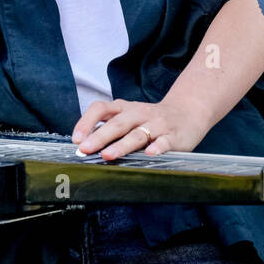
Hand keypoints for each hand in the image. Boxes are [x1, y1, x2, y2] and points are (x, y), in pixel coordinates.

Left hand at [70, 94, 212, 160]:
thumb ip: (110, 127)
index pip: (101, 108)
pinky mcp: (173, 136)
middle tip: (85, 149)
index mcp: (125, 108)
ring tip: (108, 155)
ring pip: (137, 134)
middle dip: (99, 137)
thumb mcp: (129, 116)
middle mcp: (139, 113)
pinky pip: (164, 142)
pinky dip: (157, 147)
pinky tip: (149, 154)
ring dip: (121, 145)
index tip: (76, 138)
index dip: (87, 122)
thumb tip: (83, 144)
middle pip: (117, 124)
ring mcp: (157, 124)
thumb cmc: (151, 118)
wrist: (187, 112)